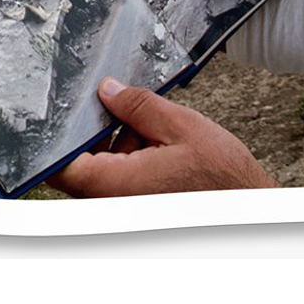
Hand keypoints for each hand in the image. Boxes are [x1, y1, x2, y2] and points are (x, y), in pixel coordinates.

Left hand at [50, 78, 278, 197]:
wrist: (252, 213)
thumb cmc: (225, 182)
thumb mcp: (182, 127)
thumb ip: (138, 105)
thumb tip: (107, 90)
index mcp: (116, 186)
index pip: (60, 166)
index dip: (51, 138)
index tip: (52, 113)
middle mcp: (114, 203)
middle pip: (79, 163)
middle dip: (93, 131)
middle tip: (115, 107)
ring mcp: (125, 207)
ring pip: (99, 169)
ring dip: (113, 144)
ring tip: (147, 128)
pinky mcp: (137, 207)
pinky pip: (117, 179)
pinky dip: (128, 157)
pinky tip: (153, 144)